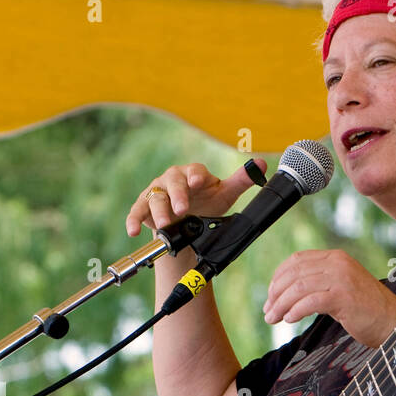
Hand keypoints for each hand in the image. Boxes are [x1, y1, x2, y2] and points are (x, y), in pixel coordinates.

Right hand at [125, 157, 267, 236]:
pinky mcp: (144, 207)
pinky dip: (134, 220)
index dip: (195, 175)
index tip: (197, 182)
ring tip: (166, 225)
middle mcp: (173, 180)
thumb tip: (262, 164)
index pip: (193, 170)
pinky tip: (133, 231)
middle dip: (177, 195)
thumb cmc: (206, 205)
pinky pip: (137, 211)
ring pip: (155, 198)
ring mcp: (157, 193)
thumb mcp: (224, 195)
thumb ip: (241, 181)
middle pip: (172, 182)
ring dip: (159, 212)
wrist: (188, 225)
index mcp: (192, 174)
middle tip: (183, 209)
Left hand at [263, 249, 395, 350]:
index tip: (270, 296)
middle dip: (275, 293)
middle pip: (294, 273)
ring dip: (281, 304)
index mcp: (336, 258)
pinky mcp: (344, 297)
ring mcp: (341, 279)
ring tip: (273, 318)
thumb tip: (287, 294)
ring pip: (299, 287)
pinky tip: (289, 319)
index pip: (297, 260)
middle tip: (267, 311)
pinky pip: (310, 301)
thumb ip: (319, 284)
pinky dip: (295, 310)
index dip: (278, 277)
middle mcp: (338, 263)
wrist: (394, 322)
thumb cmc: (367, 311)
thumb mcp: (341, 288)